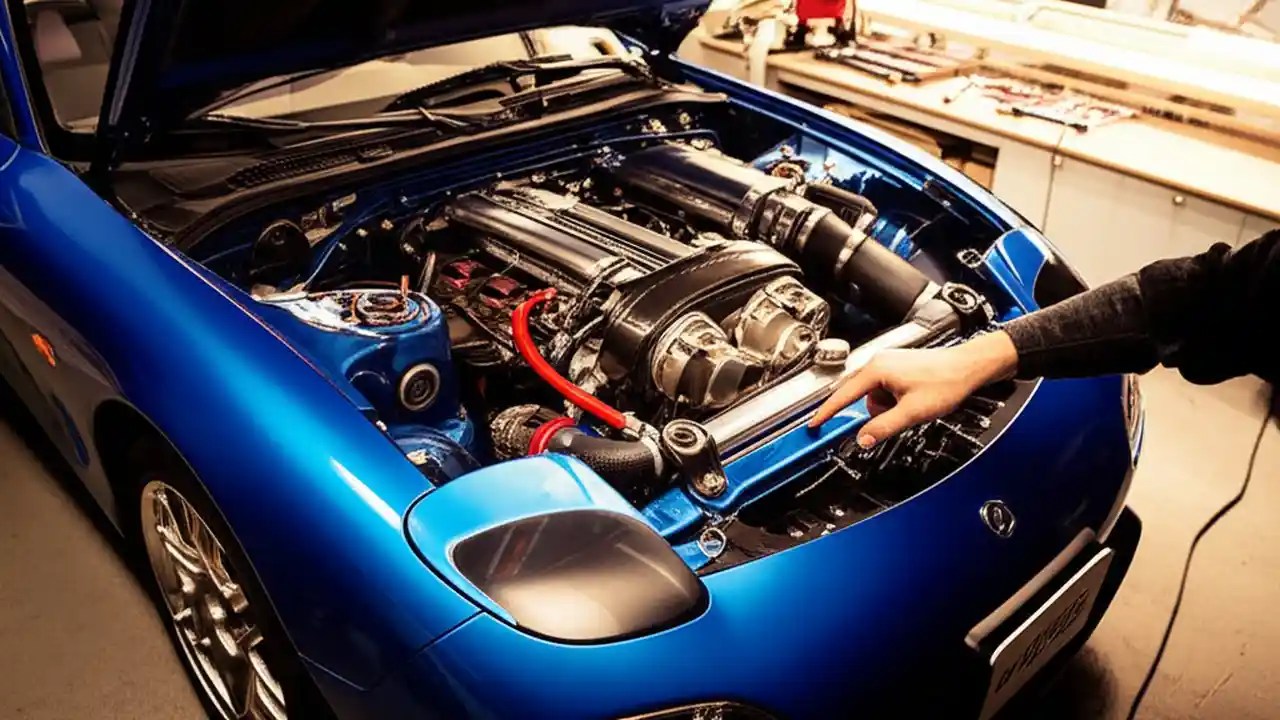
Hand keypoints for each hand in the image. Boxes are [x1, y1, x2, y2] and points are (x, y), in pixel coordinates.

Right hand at [808, 331, 1018, 447]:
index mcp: (876, 370)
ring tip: (909, 409)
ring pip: (872, 395)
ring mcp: (888, 363)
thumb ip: (884, 427)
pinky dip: (892, 401)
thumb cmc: (945, 381)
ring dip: (884, 408)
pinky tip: (911, 402)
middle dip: (870, 413)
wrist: (969, 367)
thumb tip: (863, 439)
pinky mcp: (898, 367)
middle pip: (857, 395)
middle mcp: (878, 363)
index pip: (843, 395)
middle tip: (885, 422)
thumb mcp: (912, 412)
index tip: (814, 423)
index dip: (827, 412)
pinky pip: (884, 390)